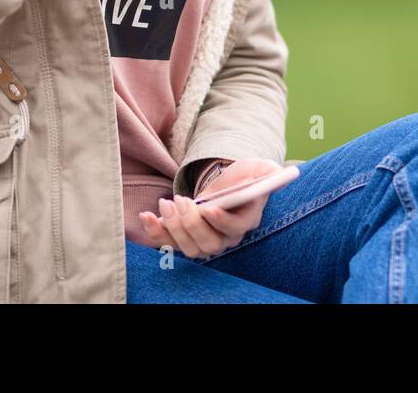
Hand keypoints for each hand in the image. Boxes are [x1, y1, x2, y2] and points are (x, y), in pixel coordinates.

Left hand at [138, 158, 282, 258]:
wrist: (228, 185)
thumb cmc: (245, 176)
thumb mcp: (259, 168)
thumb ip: (266, 171)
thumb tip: (271, 172)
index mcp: (247, 220)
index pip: (235, 229)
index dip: (221, 222)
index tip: (208, 208)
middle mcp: (228, 237)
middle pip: (210, 244)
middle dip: (191, 223)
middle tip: (180, 201)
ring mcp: (207, 241)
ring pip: (190, 248)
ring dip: (173, 228)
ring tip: (166, 203)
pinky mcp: (187, 238)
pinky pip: (171, 243)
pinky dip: (156, 232)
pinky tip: (146, 216)